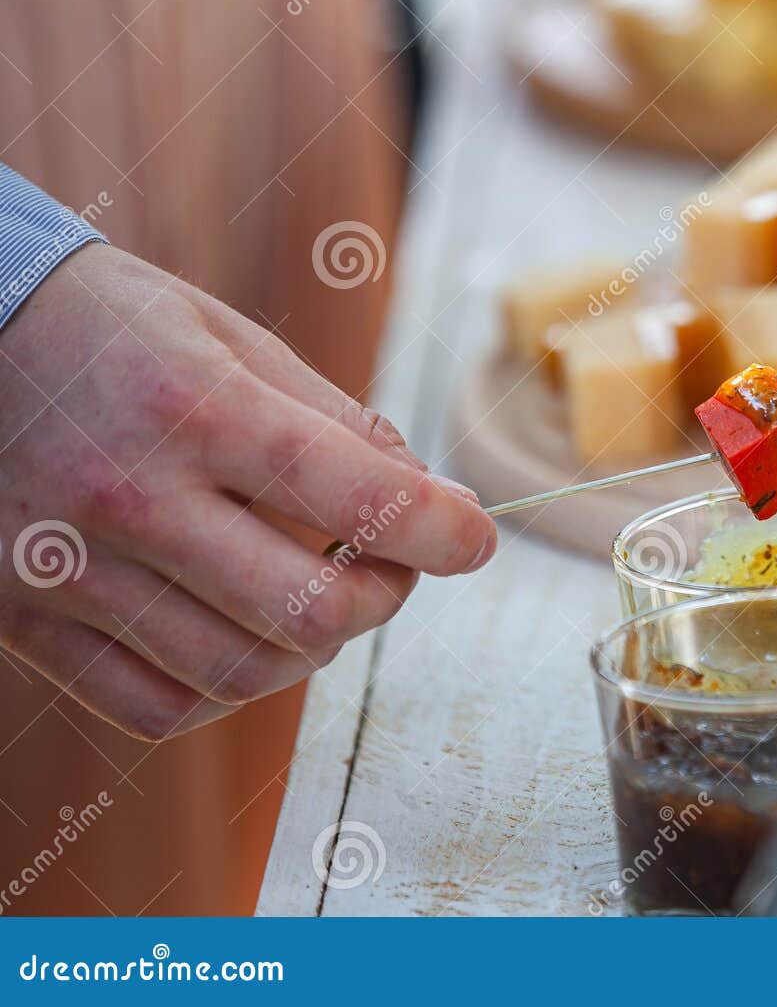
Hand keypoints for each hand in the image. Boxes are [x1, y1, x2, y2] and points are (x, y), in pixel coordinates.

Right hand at [0, 244, 495, 739]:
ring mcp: (67, 569)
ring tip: (322, 592)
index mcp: (194, 407)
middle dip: (385, 598)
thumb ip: (340, 423)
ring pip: (243, 673)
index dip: (446, 532)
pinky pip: (160, 707)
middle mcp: (127, 495)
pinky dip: (230, 689)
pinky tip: (244, 633)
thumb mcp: (234, 337)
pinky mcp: (22, 620)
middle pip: (310, 613)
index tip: (474, 538)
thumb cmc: (113, 328)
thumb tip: (434, 499)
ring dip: (315, 645)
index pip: (360, 497)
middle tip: (393, 564)